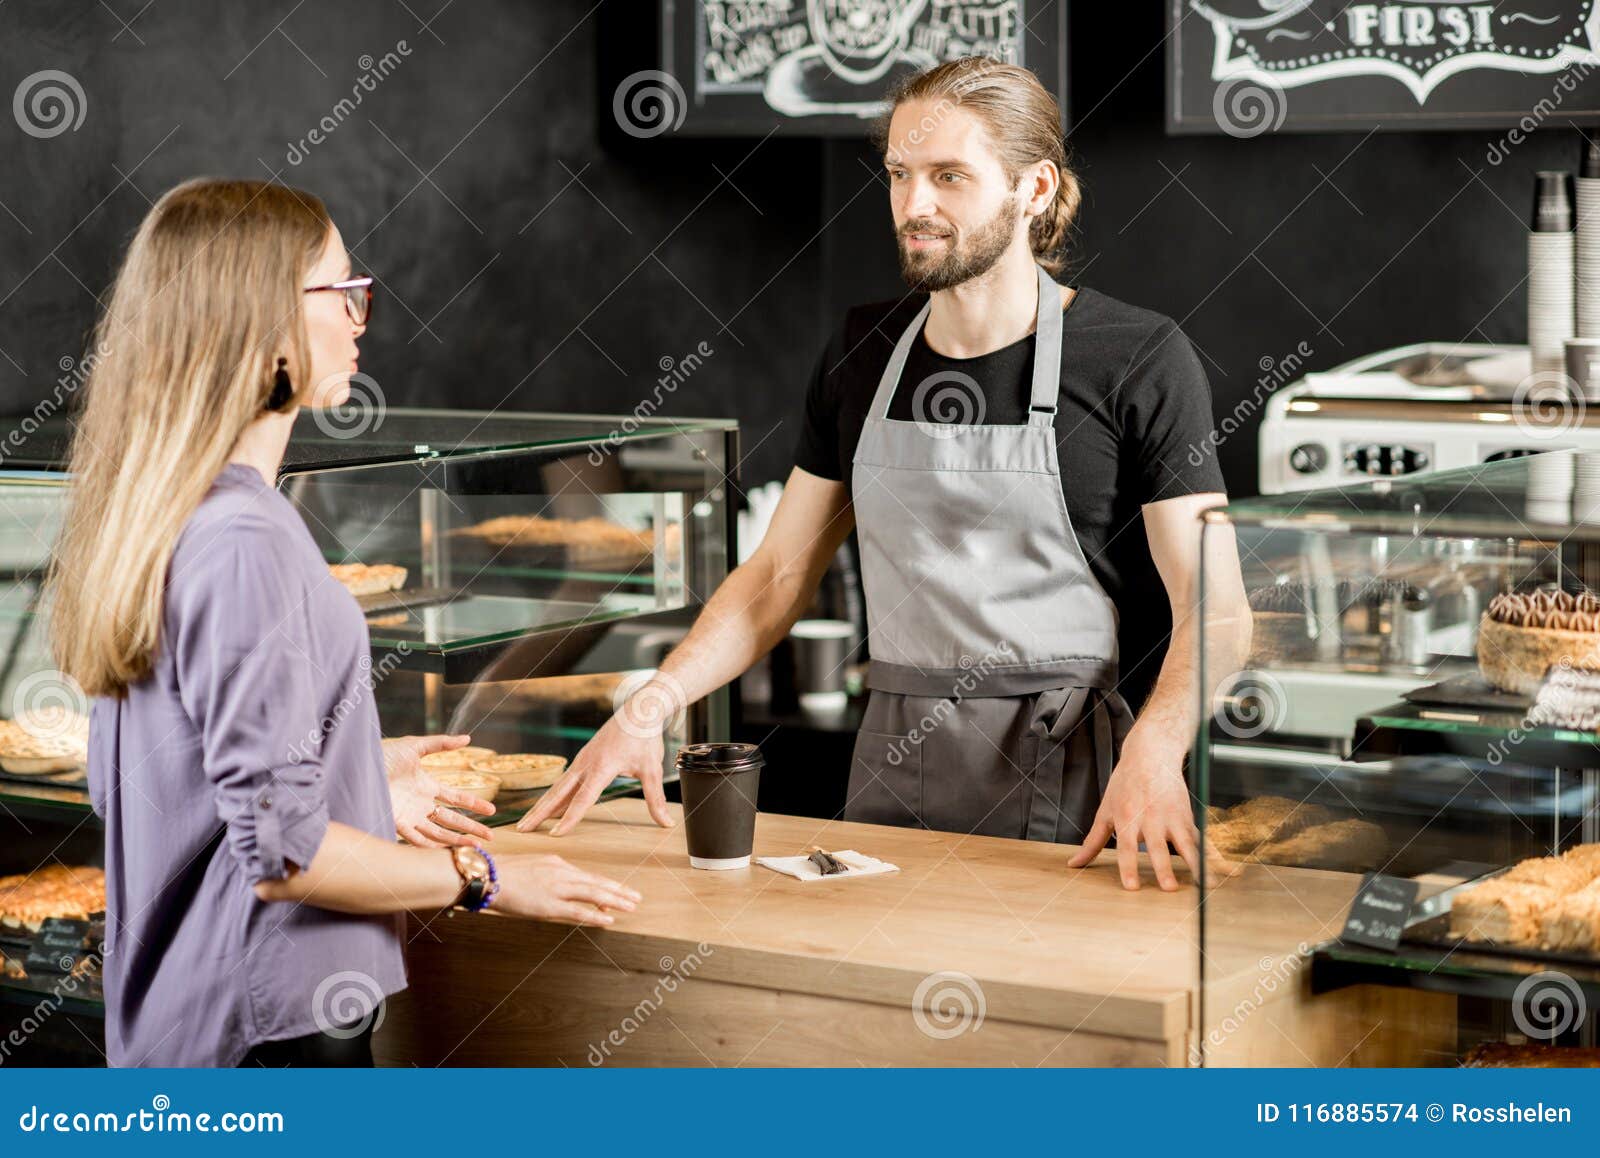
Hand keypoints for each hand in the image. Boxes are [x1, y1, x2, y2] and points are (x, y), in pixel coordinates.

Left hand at [383, 734, 494, 848]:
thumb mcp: (415, 746)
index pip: (456, 799)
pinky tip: (446, 851)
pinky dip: (431, 846)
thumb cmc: (383, 754)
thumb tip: (467, 738)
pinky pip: (416, 838)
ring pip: (438, 832)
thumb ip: (442, 743)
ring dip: (456, 840)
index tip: (492, 811)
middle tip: (491, 838)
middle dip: (471, 829)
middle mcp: (421, 804)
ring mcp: (409, 815)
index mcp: (427, 786)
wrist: (357, 765)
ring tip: (474, 847)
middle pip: (451, 820)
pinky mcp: (396, 822)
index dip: (474, 805)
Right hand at [491, 853, 641, 925]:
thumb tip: (553, 887)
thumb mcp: (529, 867)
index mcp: (555, 863)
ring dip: (615, 900)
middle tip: (636, 897)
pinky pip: (578, 910)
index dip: (603, 885)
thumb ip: (545, 875)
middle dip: (618, 890)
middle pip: (596, 882)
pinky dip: (595, 914)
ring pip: (593, 893)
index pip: (585, 876)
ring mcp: (556, 887)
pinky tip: (609, 919)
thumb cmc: (500, 874)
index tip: (618, 891)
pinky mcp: (549, 903)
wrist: (485, 875)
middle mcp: (560, 872)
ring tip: (632, 906)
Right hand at [517, 709, 674, 834]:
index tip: (555, 834)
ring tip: (527, 822)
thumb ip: (656, 799)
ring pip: (558, 786)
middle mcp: (586, 764)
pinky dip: (554, 795)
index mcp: (602, 767)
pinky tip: (549, 807)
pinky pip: (565, 780)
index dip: (569, 818)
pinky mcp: (584, 758)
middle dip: (539, 813)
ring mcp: (583, 760)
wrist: (639, 710)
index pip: (582, 798)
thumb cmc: (645, 738)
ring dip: (542, 804)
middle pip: (558, 793)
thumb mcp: (653, 770)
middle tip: (522, 830)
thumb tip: (666, 823)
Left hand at [1067, 738, 1208, 891]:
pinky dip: (1214, 855)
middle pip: (1157, 847)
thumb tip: (1074, 865)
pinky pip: (1202, 839)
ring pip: (1186, 844)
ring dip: (1196, 864)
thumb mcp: (1105, 811)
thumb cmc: (1124, 785)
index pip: (1127, 846)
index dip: (1128, 866)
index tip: (1132, 887)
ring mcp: (1172, 817)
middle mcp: (1150, 819)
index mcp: (1127, 818)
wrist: (1151, 755)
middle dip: (1164, 868)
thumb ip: (1093, 841)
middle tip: (1169, 888)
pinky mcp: (1187, 817)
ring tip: (1205, 884)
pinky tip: (1223, 871)